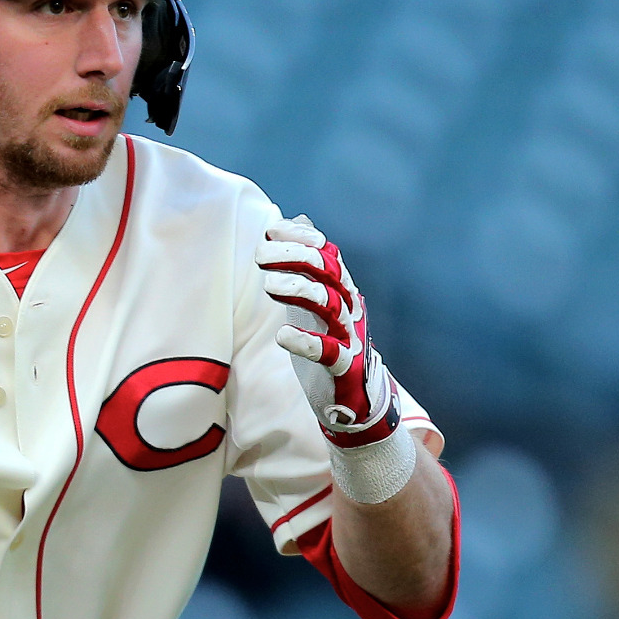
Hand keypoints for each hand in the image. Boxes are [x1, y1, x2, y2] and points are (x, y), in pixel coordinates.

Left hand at [256, 215, 398, 446]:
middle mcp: (349, 306)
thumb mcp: (316, 300)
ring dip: (299, 289)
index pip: (326, 252)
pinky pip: (330, 351)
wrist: (357, 396)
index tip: (272, 231)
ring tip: (269, 286)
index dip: (301, 238)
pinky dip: (308, 342)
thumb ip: (307, 266)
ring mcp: (349, 335)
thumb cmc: (331, 342)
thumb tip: (299, 221)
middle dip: (294, 257)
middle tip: (260, 255)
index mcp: (342, 289)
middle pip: (328, 271)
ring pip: (330, 303)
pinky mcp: (345, 366)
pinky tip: (284, 335)